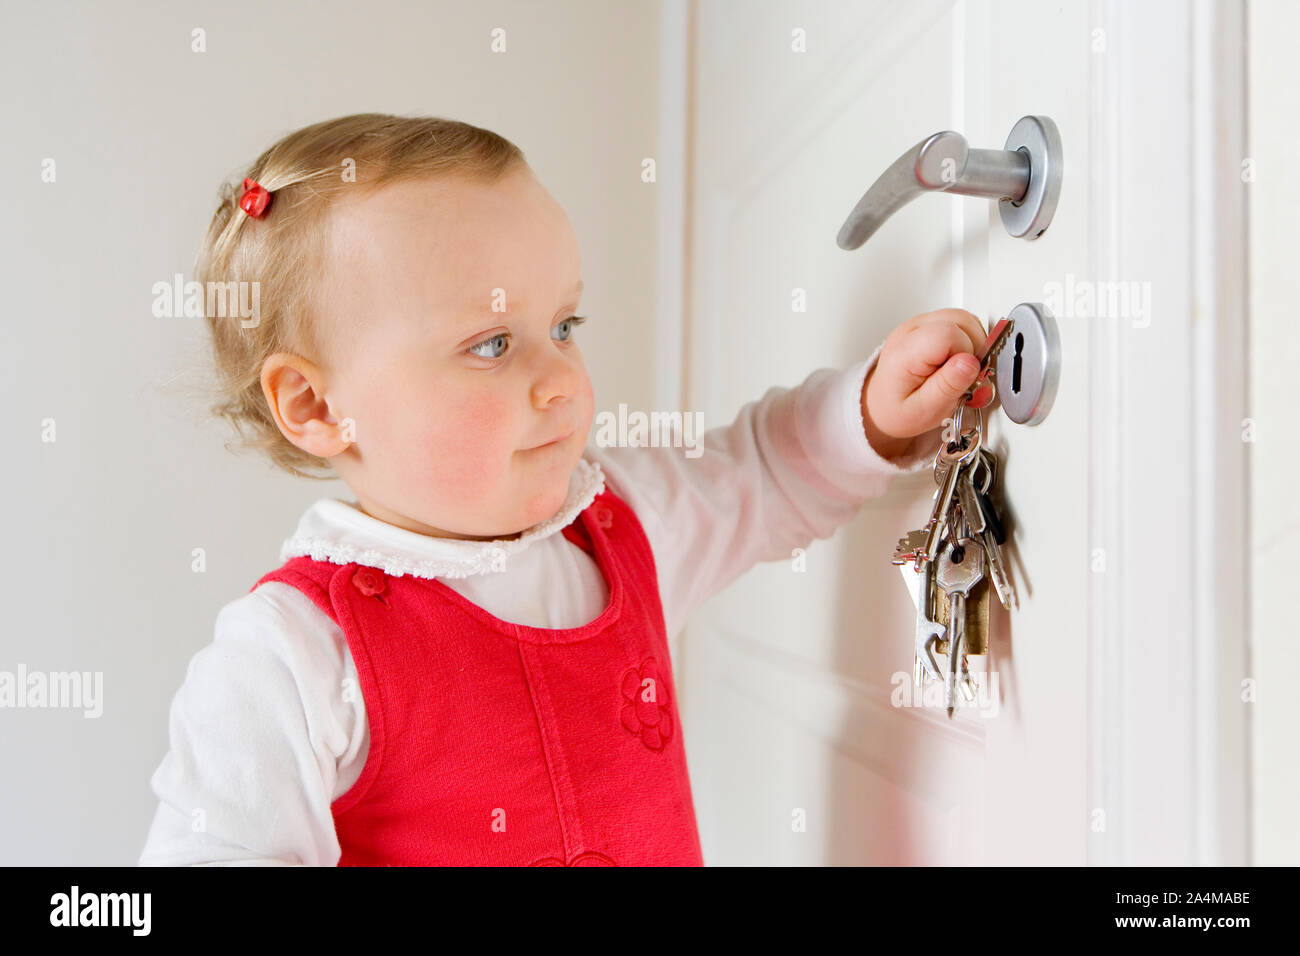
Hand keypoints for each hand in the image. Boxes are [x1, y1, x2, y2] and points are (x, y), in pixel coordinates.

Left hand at [861, 308, 987, 459]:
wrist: (882, 404)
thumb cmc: (899, 409)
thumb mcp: (924, 410)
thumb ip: (947, 387)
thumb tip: (970, 362)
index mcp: (905, 352)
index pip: (950, 334)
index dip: (967, 356)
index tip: (965, 377)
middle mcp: (910, 331)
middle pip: (961, 321)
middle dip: (973, 350)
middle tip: (964, 376)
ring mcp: (919, 324)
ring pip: (964, 319)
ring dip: (973, 344)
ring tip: (959, 370)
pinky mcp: (928, 325)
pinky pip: (959, 323)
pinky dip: (967, 341)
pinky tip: (956, 361)